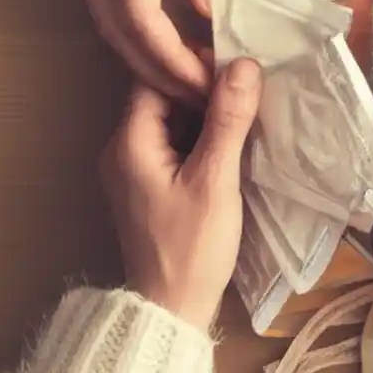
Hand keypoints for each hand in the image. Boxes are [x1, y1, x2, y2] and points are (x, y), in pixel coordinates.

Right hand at [63, 0, 223, 101]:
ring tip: (184, 71)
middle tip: (197, 95)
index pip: (140, 22)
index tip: (205, 84)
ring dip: (140, 48)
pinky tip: (161, 29)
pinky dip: (129, 19)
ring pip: (103, 12)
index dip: (172, 61)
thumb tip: (212, 8)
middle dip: (155, 68)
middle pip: (114, 28)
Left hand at [100, 58, 261, 327]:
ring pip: (171, 123)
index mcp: (130, 142)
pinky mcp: (150, 188)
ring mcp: (135, 171)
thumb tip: (243, 64)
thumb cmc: (191, 247)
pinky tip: (232, 139)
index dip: (192, 67)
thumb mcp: (215, 180)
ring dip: (205, 114)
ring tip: (247, 106)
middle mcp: (124, 150)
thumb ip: (227, 121)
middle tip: (248, 83)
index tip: (234, 63)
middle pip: (163, 99)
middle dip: (203, 89)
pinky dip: (201, 138)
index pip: (155, 80)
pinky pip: (175, 147)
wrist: (172, 309)